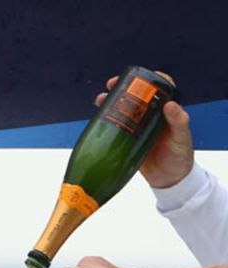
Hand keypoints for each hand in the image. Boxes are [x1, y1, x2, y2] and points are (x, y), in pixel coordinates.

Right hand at [97, 72, 192, 188]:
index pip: (159, 89)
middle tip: (111, 84)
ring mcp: (138, 127)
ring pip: (123, 109)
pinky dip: (106, 119)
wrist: (168, 179)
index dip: (149, 79)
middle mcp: (151, 116)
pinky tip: (98, 116)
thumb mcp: (181, 138)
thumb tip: (170, 105)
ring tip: (100, 99)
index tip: (138, 77)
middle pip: (136, 96)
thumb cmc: (179, 156)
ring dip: (111, 101)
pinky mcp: (128, 139)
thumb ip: (178, 121)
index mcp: (166, 112)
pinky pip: (116, 126)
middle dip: (122, 87)